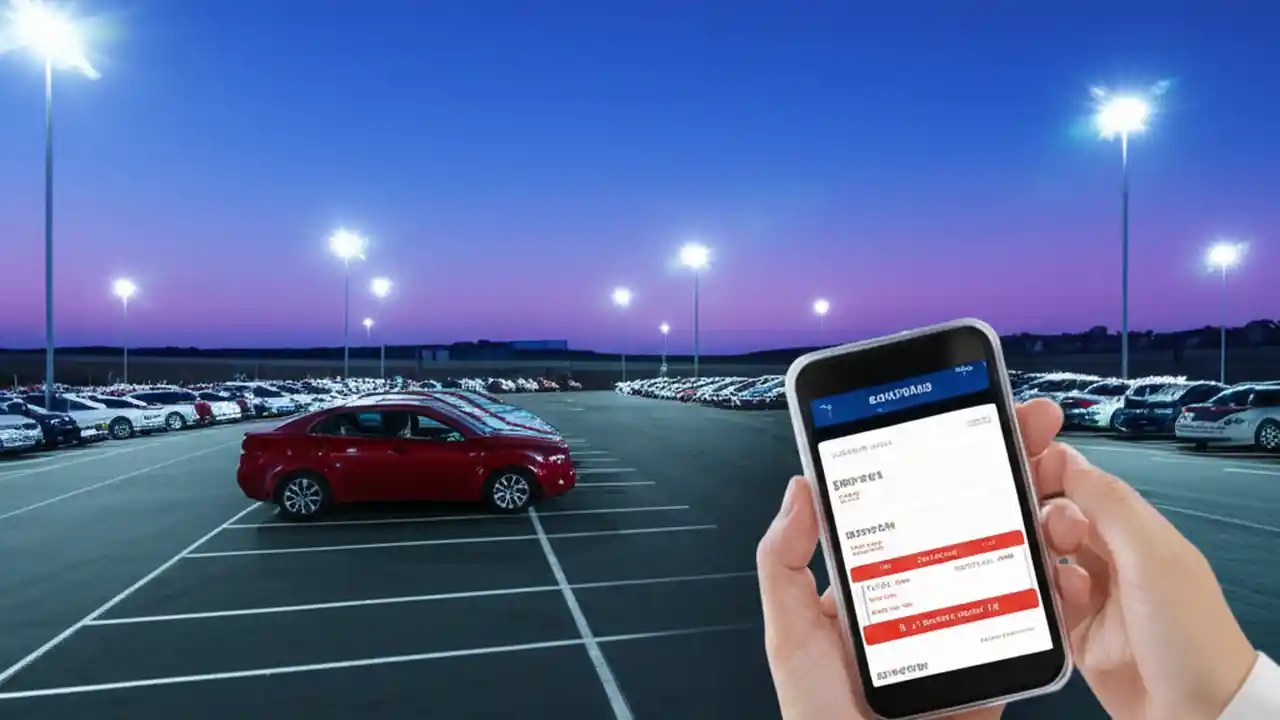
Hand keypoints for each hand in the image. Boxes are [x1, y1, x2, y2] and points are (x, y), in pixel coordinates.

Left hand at [755, 400, 1070, 718]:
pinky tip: (1066, 549)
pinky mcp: (998, 663)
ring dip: (1040, 515)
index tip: (961, 409)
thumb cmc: (822, 719)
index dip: (935, 458)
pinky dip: (1057, 588)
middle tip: (1031, 423)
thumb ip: (786, 562)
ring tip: (1057, 473)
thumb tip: (799, 486)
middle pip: (969, 519)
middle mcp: (923, 597)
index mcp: (874, 583)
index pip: (909, 506)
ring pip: (1011, 559)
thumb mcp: (791, 633)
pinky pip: (1035, 621)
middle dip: (1004, 468)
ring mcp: (964, 627)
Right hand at [1036, 399, 1257, 719]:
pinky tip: (1043, 599)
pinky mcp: (1076, 635)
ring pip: (1046, 561)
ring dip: (1036, 556)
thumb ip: (1110, 506)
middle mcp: (1115, 562)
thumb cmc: (1188, 633)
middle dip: (1042, 515)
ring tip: (1037, 563)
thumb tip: (1069, 460)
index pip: (1089, 487)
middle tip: (1036, 524)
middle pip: (1062, 521)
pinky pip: (1041, 604)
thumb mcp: (1151, 557)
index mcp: (1139, 534)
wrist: (1194, 716)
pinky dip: (1036, 597)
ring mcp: (1094, 600)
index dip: (1057, 471)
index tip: (1022, 461)